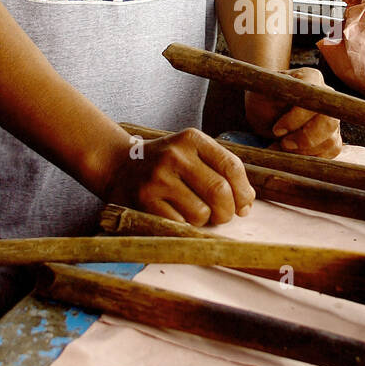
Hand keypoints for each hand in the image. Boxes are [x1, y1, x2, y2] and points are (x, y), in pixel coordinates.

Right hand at [103, 128, 255, 225]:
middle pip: (220, 191)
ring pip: (201, 212)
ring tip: (196, 213)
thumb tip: (247, 202)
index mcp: (191, 139)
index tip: (244, 205)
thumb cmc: (165, 164)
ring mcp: (158, 178)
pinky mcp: (145, 201)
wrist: (117, 165)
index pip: (232, 166)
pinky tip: (178, 216)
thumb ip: (220, 170)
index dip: (244, 191)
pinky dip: (185, 226)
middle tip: (223, 216)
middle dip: (228, 211)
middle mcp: (175, 155)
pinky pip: (180, 224)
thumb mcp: (191, 153)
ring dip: (205, 220)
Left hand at [245, 68, 342, 157]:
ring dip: (305, 151)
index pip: (314, 100)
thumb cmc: (263, 99)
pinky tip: (293, 154)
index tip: (276, 130)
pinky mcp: (332, 136)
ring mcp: (332, 117)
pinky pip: (330, 152)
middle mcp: (328, 97)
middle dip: (305, 139)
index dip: (296, 119)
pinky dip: (311, 157)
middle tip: (283, 144)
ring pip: (330, 141)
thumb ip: (272, 97)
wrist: (265, 111)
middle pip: (329, 123)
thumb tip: (282, 107)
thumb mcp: (260, 94)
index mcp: (312, 78)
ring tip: (282, 148)